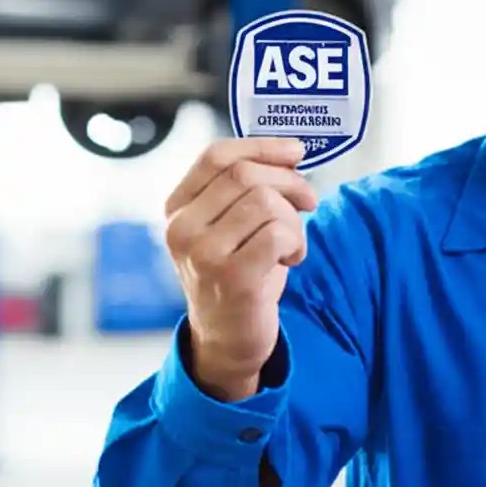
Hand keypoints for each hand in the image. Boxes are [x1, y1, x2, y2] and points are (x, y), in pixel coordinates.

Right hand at [164, 137, 318, 400]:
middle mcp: (181, 229)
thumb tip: (290, 153)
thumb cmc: (237, 273)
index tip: (296, 151)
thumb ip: (247, 188)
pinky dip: (296, 242)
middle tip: (308, 200)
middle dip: (289, 182)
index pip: (216, 156)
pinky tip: (290, 260)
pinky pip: (278, 233)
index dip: (261, 147)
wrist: (228, 340)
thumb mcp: (230, 225)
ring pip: (265, 203)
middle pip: (246, 175)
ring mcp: (203, 254)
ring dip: (293, 219)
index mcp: (177, 209)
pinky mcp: (232, 278)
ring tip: (290, 243)